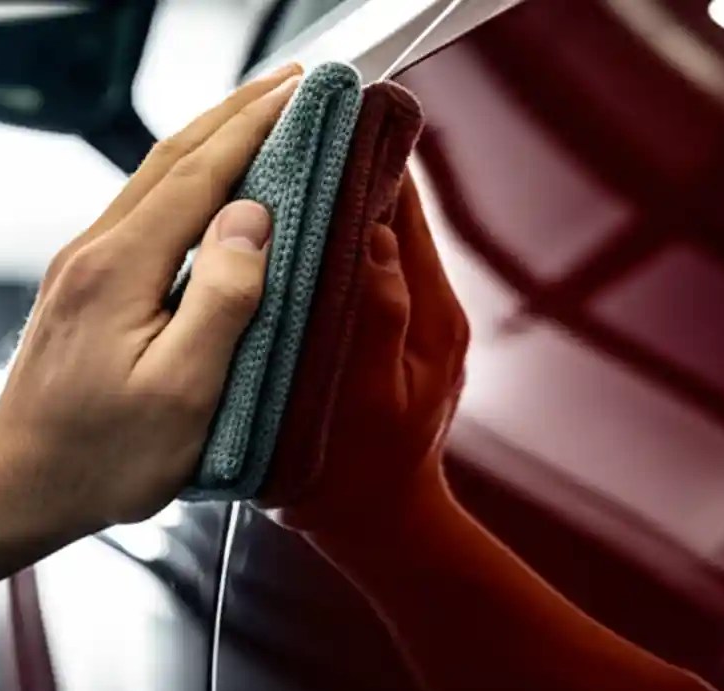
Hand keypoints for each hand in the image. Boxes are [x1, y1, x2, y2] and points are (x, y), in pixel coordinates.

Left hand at [0, 64, 302, 530]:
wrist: (16, 487)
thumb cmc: (101, 458)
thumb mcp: (182, 393)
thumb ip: (222, 300)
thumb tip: (252, 219)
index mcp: (120, 268)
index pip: (199, 172)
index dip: (255, 125)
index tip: (303, 92)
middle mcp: (93, 252)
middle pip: (170, 157)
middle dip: (235, 112)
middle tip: (292, 83)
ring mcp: (81, 266)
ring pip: (152, 178)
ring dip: (210, 140)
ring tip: (260, 118)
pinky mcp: (81, 287)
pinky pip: (141, 211)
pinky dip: (186, 180)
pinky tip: (208, 188)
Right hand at [277, 174, 468, 531]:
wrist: (377, 526)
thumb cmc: (362, 475)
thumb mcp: (366, 397)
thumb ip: (377, 314)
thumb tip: (377, 232)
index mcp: (431, 317)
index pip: (408, 210)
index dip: (371, 164)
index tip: (329, 132)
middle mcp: (432, 309)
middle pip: (397, 215)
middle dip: (351, 180)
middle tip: (296, 154)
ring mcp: (415, 322)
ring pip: (379, 241)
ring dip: (341, 214)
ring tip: (291, 189)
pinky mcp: (393, 337)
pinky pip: (366, 275)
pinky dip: (336, 252)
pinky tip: (297, 249)